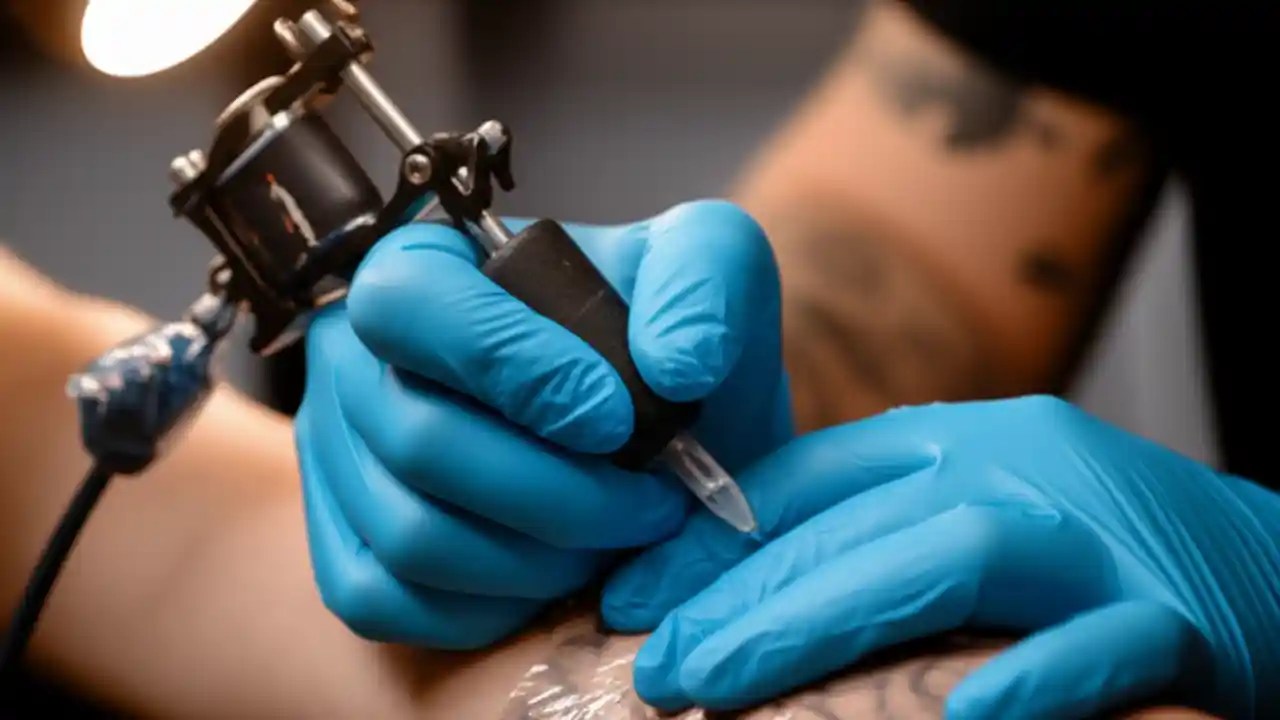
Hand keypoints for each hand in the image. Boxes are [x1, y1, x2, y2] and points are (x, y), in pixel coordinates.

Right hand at [295, 200, 792, 648]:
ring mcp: (337, 462)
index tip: (618, 420)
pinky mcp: (345, 554)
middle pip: (421, 442)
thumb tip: (674, 364)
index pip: (415, 306)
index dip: (517, 370)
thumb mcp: (705, 268)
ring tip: (615, 537)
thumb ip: (703, 282)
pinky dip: (493, 607)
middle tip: (653, 505)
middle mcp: (355, 361)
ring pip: (411, 536)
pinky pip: (390, 604)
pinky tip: (559, 574)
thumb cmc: (656, 345)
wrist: (642, 428)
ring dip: (541, 558)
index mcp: (419, 270)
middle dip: (562, 494)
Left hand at [602, 396, 1279, 717]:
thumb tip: (741, 587)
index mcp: (962, 439)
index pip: (814, 476)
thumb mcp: (978, 509)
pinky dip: (1029, 680)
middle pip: (862, 520)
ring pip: (951, 558)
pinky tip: (957, 719)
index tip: (628, 596)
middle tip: (651, 664)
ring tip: (718, 687)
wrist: (1270, 561)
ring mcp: (1099, 537)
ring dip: (821, 621)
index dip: (711, 535)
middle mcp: (1020, 466)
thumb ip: (880, 529)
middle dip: (740, 593)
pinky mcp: (1181, 616)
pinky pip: (1100, 644)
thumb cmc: (1093, 548)